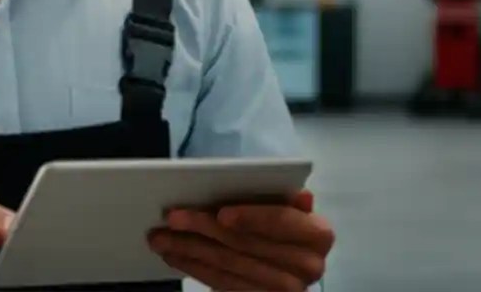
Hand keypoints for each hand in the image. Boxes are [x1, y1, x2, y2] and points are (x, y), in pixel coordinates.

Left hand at [148, 190, 333, 290]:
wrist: (287, 264)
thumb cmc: (283, 222)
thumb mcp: (288, 205)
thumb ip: (285, 200)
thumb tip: (303, 197)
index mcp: (318, 234)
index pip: (281, 221)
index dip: (252, 218)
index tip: (222, 214)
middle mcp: (309, 266)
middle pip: (246, 245)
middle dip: (204, 229)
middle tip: (172, 218)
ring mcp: (286, 289)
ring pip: (229, 266)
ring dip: (191, 251)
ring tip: (162, 238)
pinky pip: (224, 283)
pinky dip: (196, 268)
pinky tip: (176, 256)